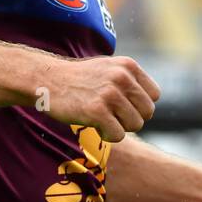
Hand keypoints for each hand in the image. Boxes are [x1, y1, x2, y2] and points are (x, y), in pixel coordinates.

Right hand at [40, 55, 160, 142]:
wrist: (46, 80)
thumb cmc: (80, 79)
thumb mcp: (110, 69)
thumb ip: (131, 82)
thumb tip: (151, 107)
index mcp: (128, 66)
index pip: (155, 95)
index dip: (140, 105)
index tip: (123, 106)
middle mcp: (122, 77)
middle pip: (148, 112)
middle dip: (132, 118)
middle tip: (112, 116)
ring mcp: (109, 94)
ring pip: (135, 125)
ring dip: (120, 127)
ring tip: (103, 119)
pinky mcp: (96, 111)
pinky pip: (118, 135)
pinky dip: (108, 136)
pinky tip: (96, 127)